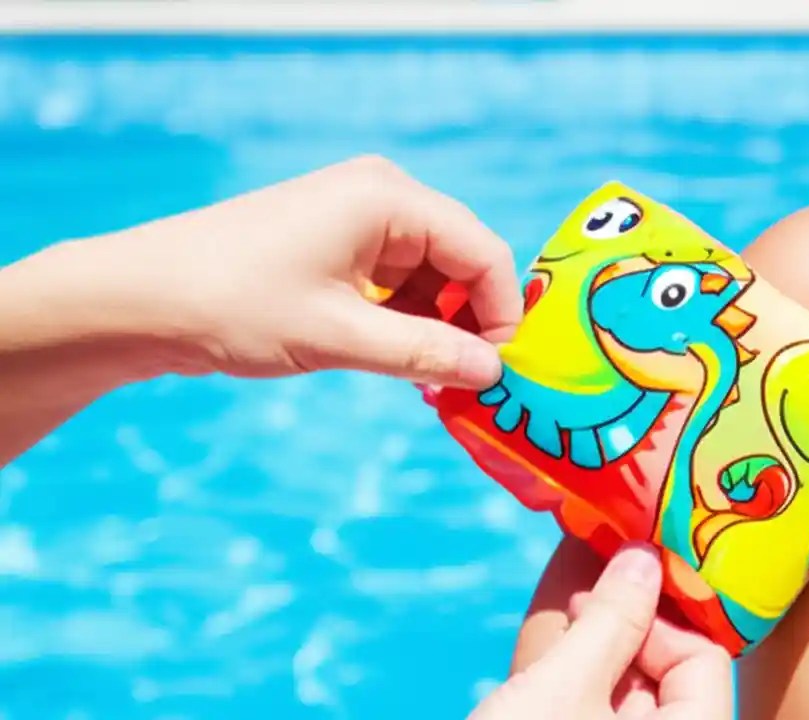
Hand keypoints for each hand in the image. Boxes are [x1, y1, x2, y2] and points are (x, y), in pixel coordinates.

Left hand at [96, 154, 522, 387]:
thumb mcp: (338, 337)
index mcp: (388, 198)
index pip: (483, 252)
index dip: (501, 314)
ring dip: (439, 327)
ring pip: (432, 275)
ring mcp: (358, 217)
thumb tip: (493, 373)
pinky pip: (398, 281)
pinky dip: (408, 321)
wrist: (139, 300)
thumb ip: (424, 353)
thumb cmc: (233, 306)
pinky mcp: (338, 243)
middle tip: (467, 384)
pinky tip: (403, 364)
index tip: (499, 373)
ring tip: (431, 382)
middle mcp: (382, 195)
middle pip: (462, 260)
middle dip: (471, 322)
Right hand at [470, 543, 733, 719]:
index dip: (654, 624)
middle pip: (672, 671)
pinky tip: (546, 681)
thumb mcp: (565, 688)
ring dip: (602, 657)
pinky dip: (588, 689)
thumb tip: (643, 556)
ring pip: (638, 692)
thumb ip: (612, 618)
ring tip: (559, 640)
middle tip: (575, 609)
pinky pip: (611, 713)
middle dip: (624, 632)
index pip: (706, 658)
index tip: (597, 605)